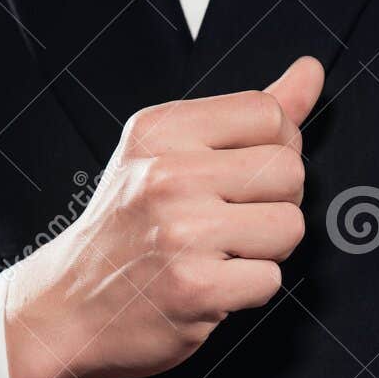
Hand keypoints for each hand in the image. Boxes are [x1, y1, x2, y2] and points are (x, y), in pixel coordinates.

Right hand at [3, 57, 325, 377]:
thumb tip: (311, 71)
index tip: (241, 175)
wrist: (67, 306)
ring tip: (219, 253)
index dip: (275, 148)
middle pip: (289, 170)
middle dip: (275, 202)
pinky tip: (210, 285)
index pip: (269, 114)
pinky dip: (248, 291)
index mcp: (161, 130)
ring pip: (290, 226)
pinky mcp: (195, 288)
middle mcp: (167, 175)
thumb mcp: (169, 154)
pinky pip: (270, 279)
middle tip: (228, 222)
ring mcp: (181, 233)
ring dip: (266, 250)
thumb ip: (245, 116)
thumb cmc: (127, 228)